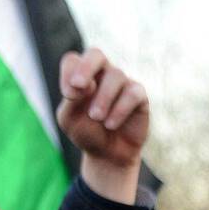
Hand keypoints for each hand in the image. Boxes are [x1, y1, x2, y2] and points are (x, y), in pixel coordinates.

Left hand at [56, 47, 149, 202]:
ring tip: (97, 118)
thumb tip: (91, 83)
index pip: (73, 61)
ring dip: (104, 97)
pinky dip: (121, 108)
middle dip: (86, 67)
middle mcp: (102, 74)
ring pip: (116, 76)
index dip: (69, 73)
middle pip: (96, 54)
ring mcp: (122, 84)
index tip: (69, 95)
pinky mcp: (139, 98)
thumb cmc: (87, 133)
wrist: (108, 156)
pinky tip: (111, 124)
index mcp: (81, 76)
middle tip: (80, 85)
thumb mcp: (70, 120)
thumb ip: (73, 100)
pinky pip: (134, 93)